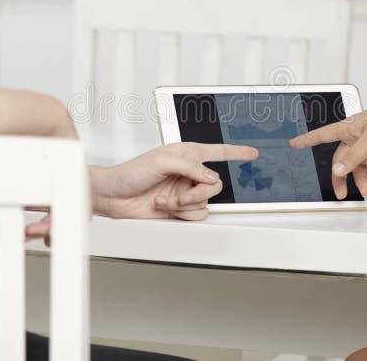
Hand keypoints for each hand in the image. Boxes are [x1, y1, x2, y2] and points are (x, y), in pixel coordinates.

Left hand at [92, 142, 258, 220]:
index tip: (252, 153)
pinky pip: (197, 215)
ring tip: (165, 201)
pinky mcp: (179, 209)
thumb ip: (190, 166)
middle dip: (198, 193)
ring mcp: (184, 192)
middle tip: (181, 195)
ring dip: (185, 204)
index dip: (236, 152)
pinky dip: (181, 214)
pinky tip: (165, 208)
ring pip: (206, 202)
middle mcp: (188, 173)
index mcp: (186, 154)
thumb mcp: (161, 161)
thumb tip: (210, 177)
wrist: (114, 197)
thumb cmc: (130, 173)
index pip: (218, 152)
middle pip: (215, 184)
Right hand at [289, 92, 366, 197]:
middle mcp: (356, 134)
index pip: (321, 135)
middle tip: (340, 192)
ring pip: (359, 163)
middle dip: (341, 176)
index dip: (306, 140)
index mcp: (347, 128)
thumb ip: (354, 157)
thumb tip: (338, 170)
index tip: (294, 143)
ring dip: (361, 178)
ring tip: (366, 190)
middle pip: (342, 158)